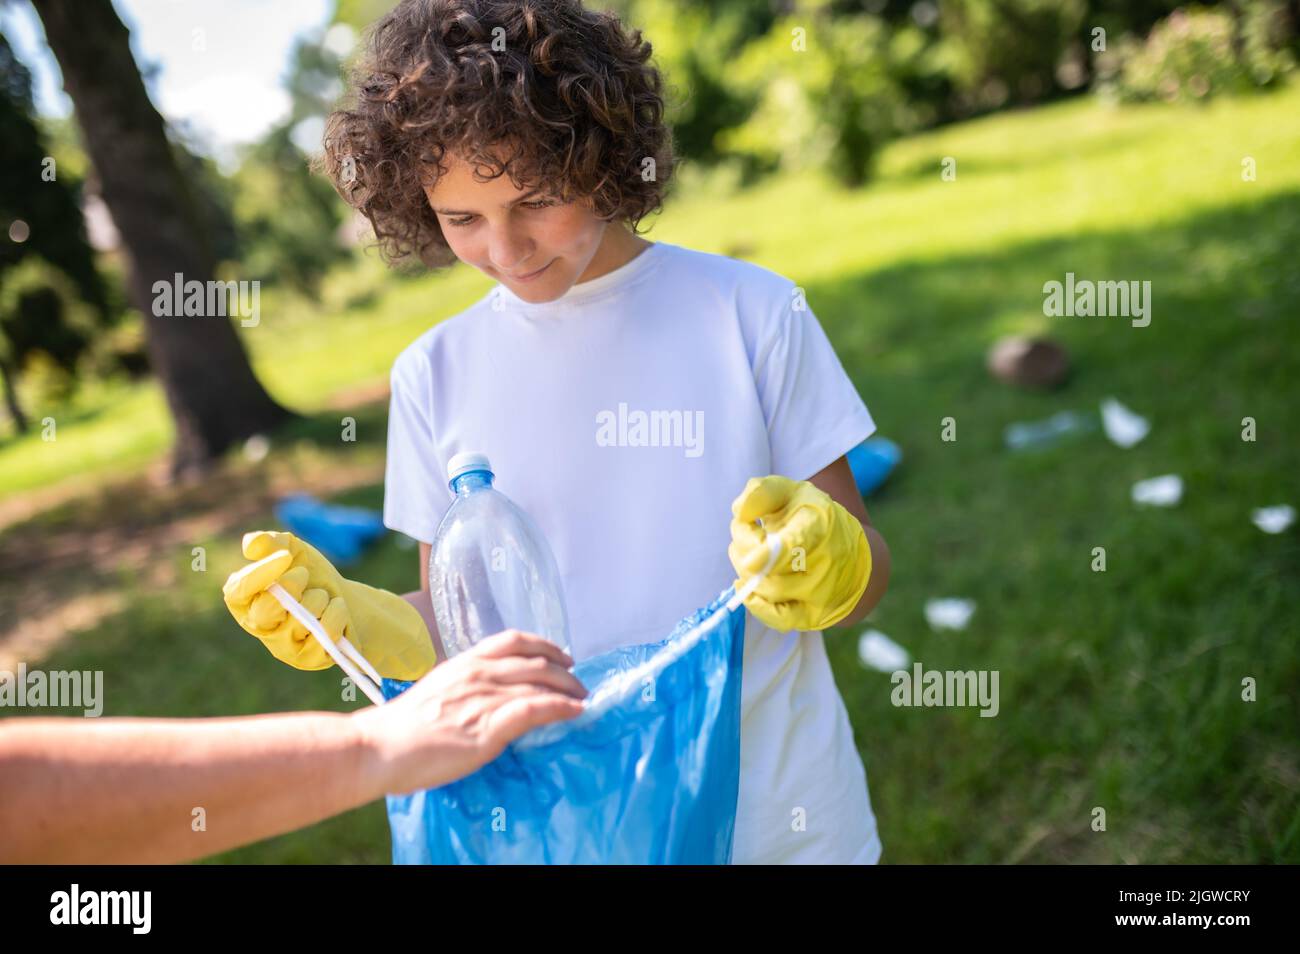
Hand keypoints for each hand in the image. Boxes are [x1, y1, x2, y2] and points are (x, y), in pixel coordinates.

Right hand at [222, 530, 437, 680]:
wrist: (349, 601)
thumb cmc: (313, 576)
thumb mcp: (293, 551)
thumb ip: (271, 542)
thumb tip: (250, 545)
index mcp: (246, 600)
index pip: (238, 591)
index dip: (260, 573)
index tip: (285, 556)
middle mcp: (260, 627)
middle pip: (266, 611)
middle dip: (292, 586)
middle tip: (305, 574)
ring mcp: (284, 647)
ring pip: (301, 620)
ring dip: (320, 598)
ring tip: (323, 596)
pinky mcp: (310, 659)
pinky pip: (326, 634)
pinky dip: (337, 614)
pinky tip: (337, 610)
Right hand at [352, 629, 587, 793]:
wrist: (381, 747)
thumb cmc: (402, 727)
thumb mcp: (438, 691)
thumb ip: (466, 688)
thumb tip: (487, 697)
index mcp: (465, 662)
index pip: (513, 641)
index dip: (544, 644)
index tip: (561, 655)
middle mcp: (479, 673)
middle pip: (535, 661)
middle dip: (564, 671)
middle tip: (578, 683)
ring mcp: (485, 698)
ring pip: (540, 682)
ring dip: (569, 690)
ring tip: (582, 699)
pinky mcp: (490, 727)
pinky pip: (536, 709)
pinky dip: (561, 708)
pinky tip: (575, 712)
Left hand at [728, 475, 871, 631]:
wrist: (851, 553)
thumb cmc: (811, 517)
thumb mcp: (791, 492)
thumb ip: (762, 493)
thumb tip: (740, 512)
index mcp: (820, 524)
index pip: (795, 544)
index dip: (769, 555)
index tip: (749, 558)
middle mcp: (826, 561)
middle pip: (770, 568)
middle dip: (744, 551)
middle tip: (744, 534)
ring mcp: (821, 591)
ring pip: (770, 590)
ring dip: (747, 573)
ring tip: (748, 555)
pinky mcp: (815, 615)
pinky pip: (780, 619)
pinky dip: (758, 608)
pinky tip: (746, 590)